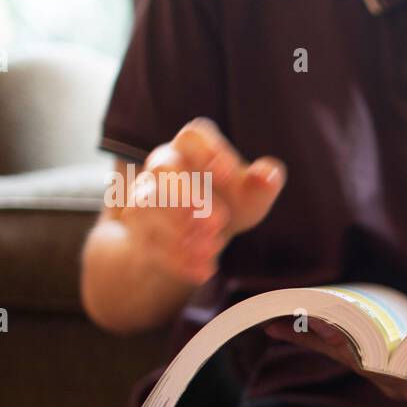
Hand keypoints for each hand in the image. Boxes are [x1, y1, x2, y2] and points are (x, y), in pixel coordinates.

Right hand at [119, 118, 285, 284]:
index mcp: (192, 149)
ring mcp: (143, 197)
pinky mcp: (137, 231)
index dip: (210, 151)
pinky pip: (148, 242)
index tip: (230, 176)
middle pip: (163, 167)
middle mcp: (162, 167)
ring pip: (147, 205)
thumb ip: (262, 183)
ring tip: (213, 247)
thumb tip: (269, 175)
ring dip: (179, 229)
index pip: (193, 136)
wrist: (201, 239)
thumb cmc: (229, 204)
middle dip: (188, 194)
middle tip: (218, 222)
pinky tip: (204, 270)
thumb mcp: (251, 196)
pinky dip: (177, 259)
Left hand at [264, 319, 406, 406]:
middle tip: (327, 329)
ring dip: (321, 339)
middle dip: (355, 346)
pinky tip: (275, 325)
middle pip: (381, 364)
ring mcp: (389, 381)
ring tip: (288, 321)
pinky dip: (308, 338)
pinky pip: (336, 354)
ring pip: (351, 358)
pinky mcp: (372, 369)